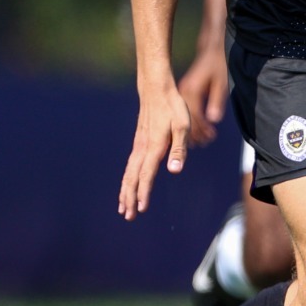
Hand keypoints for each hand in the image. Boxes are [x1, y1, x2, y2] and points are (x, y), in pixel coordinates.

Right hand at [118, 78, 190, 219]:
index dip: (143, 193)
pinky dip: (127, 178)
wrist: (156, 88)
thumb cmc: (173, 106)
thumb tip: (174, 170)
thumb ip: (179, 149)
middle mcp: (143, 148)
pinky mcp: (138, 142)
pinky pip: (130, 165)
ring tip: (122, 207)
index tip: (140, 209)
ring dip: (125, 191)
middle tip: (128, 216)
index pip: (146, 175)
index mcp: (154, 147)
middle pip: (133, 178)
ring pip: (128, 172)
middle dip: (129, 198)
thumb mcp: (182, 126)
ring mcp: (138, 145)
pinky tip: (127, 185)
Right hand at [176, 44, 229, 146]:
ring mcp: (180, 92)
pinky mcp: (181, 91)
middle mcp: (183, 92)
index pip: (194, 117)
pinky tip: (195, 128)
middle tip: (207, 141)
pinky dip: (188, 120)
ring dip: (191, 129)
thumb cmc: (218, 64)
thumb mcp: (221, 83)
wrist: (210, 49)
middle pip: (185, 119)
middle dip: (196, 133)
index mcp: (191, 91)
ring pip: (182, 116)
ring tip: (202, 139)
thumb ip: (217, 101)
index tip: (211, 137)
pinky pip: (182, 111)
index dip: (202, 130)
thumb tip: (213, 120)